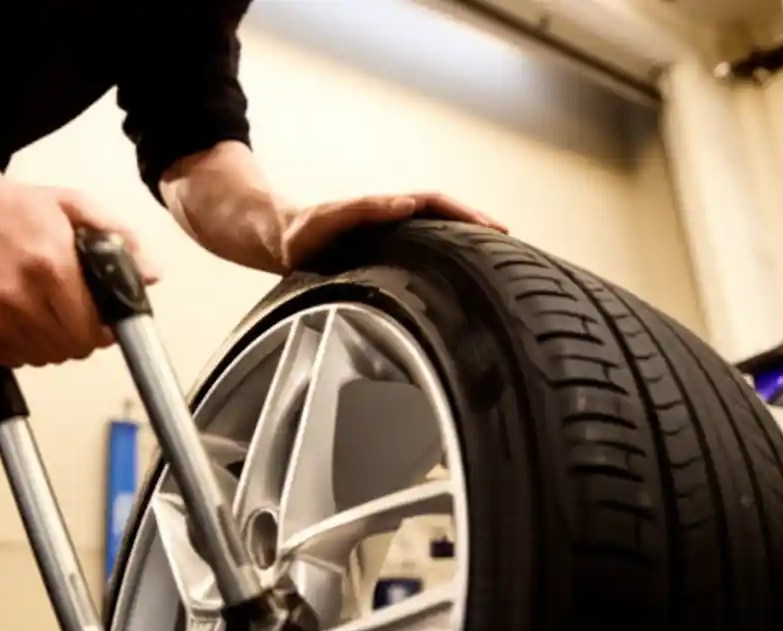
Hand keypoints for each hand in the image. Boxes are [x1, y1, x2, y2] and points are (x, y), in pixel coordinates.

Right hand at [0, 181, 158, 367]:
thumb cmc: (21, 207)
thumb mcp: (76, 206)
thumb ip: (119, 238)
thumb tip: (154, 275)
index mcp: (53, 266)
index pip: (92, 327)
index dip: (106, 330)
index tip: (107, 322)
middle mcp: (23, 296)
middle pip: (72, 347)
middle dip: (85, 338)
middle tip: (81, 318)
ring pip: (45, 358)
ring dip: (57, 345)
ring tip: (53, 318)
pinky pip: (15, 359)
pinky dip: (28, 350)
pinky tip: (28, 324)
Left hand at [270, 192, 506, 270]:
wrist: (275, 239)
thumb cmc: (297, 235)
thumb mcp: (325, 221)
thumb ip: (363, 210)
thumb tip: (408, 203)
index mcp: (383, 208)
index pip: (435, 203)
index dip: (466, 213)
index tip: (493, 228)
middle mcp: (389, 217)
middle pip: (444, 215)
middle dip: (476, 225)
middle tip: (507, 244)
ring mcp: (387, 233)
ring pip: (435, 232)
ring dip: (463, 241)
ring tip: (493, 260)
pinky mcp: (381, 250)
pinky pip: (421, 248)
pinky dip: (444, 256)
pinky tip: (455, 277)